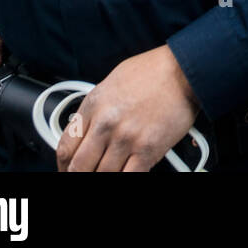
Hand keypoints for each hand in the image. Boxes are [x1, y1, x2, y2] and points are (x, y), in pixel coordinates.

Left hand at [56, 45, 199, 171]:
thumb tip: (86, 130)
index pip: (65, 149)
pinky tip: (128, 171)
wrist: (183, 69)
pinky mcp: (148, 149)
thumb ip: (96, 109)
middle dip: (81, 175)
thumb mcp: (112, 82)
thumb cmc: (152, 71)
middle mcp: (106, 124)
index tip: (68, 170)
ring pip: (103, 175)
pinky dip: (125, 178)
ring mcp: (126, 138)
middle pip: (80, 168)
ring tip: (112, 170)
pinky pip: (130, 177)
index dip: (63, 167)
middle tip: (88, 173)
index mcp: (93, 106)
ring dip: (105, 176)